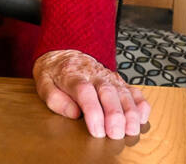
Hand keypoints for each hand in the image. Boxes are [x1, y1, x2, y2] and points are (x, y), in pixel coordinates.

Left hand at [33, 50, 149, 138]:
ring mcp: (108, 76)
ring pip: (122, 91)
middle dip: (114, 114)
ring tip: (131, 129)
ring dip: (129, 111)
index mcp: (73, 75)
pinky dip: (140, 103)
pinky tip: (142, 117)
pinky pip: (132, 89)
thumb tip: (73, 113)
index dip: (93, 112)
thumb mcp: (43, 82)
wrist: (63, 53)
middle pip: (107, 91)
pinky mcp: (117, 81)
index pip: (85, 92)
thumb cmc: (54, 72)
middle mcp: (93, 74)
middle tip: (115, 133)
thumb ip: (54, 98)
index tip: (97, 130)